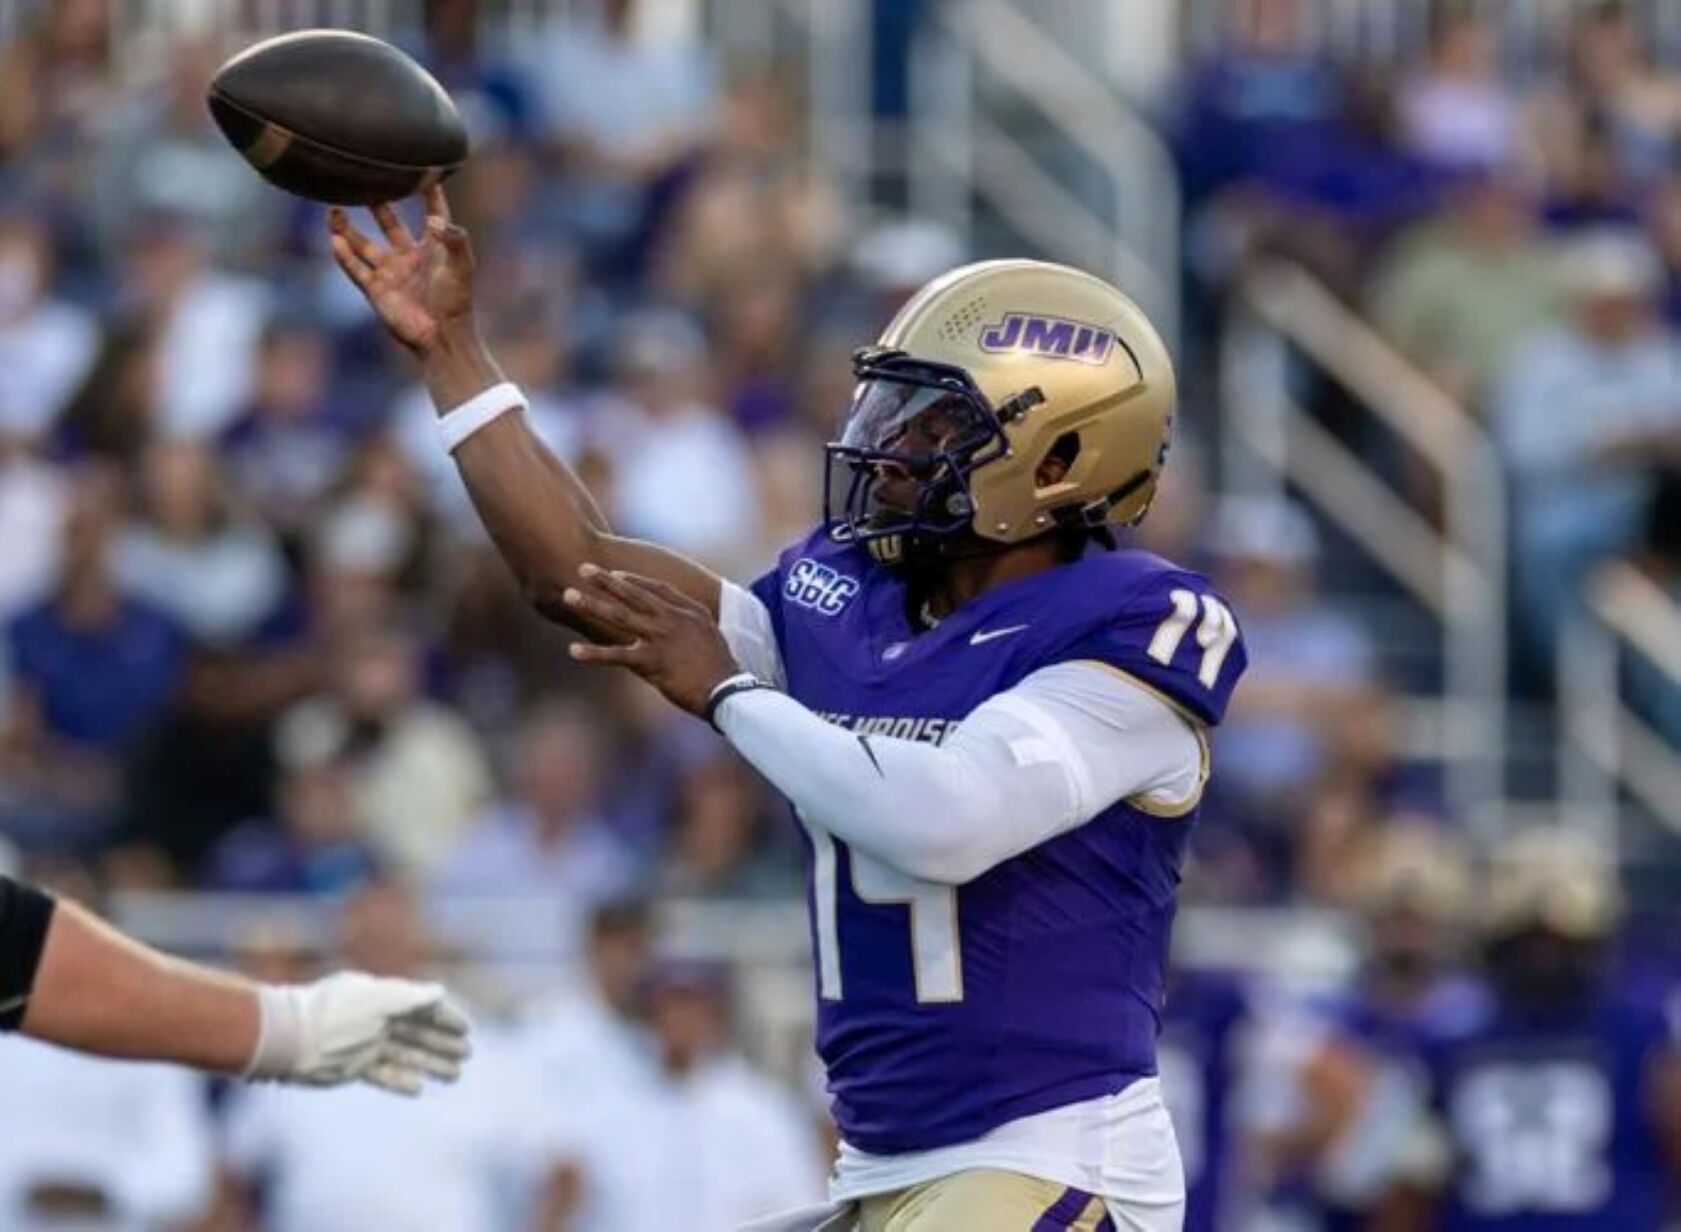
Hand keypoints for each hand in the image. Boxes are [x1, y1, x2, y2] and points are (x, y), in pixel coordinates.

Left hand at [248, 972, 471, 1095]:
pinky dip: (401, 1080)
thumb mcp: (376, 1001)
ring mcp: (366, 1044)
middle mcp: (377, 1020)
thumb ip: (410, 998)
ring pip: (406, 1054)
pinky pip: (383, 1074)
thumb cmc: (333, 1014)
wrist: (288, 1038)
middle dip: (443, 1042)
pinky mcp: (352, 1067)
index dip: (446, 1017)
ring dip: (430, 1063)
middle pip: (418, 1032)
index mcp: (384, 998)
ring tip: (454, 1076)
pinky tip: (419, 1088)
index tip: (466, 1029)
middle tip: (467, 1054)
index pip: (422, 1006)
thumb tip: (440, 993)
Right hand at [328, 186, 474, 356]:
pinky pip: (355, 268)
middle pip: (390, 223)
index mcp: (435, 247)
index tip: (422, 168)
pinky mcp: (376, 289)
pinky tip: (334, 239)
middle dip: (378, 204)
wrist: (442, 336)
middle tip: (364, 182)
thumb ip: (455, 239)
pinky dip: (343, 255)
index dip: (429, 192)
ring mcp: (391, 272)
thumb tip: (436, 220)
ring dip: (348, 229)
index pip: (433, 212)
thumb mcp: (461, 266)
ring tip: (333, 210)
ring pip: (363, 244)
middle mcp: (410, 256)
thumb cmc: (456, 300)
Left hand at [563, 564, 740, 713]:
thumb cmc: (721, 669)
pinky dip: (594, 654)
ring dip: (592, 604)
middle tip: (583, 568)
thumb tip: (679, 625)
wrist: (728, 691)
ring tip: (569, 596)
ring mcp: (660, 637)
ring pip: (619, 616)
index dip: (634, 581)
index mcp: (688, 611)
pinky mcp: (652, 661)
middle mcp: (672, 618)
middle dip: (606, 580)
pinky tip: (573, 652)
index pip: (656, 588)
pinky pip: (617, 655)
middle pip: (633, 593)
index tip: (615, 575)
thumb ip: (692, 626)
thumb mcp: (710, 637)